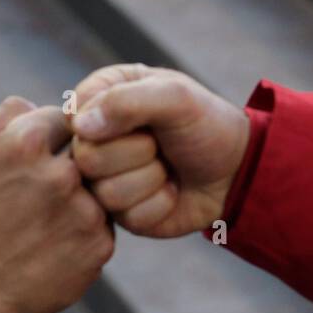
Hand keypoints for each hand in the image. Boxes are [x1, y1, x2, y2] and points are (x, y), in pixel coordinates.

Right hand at [0, 97, 114, 312]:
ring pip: (101, 186)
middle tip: (47, 189)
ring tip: (47, 218)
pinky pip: (104, 222)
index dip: (54, 138)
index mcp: (24, 143)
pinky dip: (85, 229)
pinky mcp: (99, 246)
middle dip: (73, 164)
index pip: (66, 117)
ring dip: (82, 197)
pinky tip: (56, 241)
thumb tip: (42, 103)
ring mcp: (83, 212)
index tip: (39, 158)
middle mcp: (59, 174)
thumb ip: (8, 115)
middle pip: (91, 149)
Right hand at [67, 64, 250, 237]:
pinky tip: (170, 191)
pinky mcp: (119, 212)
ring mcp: (102, 178)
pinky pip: (128, 216)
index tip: (141, 119)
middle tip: (159, 145)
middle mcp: (93, 139)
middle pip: (86, 158)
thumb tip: (79, 126)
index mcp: (99, 99)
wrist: (239, 169)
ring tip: (167, 167)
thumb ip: (125, 101)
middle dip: (136, 153)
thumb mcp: (175, 96)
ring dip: (151, 180)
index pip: (74, 116)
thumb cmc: (206, 124)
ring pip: (106, 191)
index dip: (108, 122)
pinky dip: (160, 203)